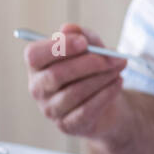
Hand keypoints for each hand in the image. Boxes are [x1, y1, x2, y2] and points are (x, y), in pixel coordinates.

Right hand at [24, 23, 127, 137]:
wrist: (108, 100)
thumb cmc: (93, 68)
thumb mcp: (92, 47)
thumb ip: (82, 36)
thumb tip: (68, 28)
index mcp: (37, 65)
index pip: (34, 55)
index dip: (58, 47)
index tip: (84, 42)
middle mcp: (38, 88)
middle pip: (55, 75)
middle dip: (88, 64)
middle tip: (113, 58)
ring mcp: (50, 109)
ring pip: (74, 93)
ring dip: (102, 78)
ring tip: (119, 67)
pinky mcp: (67, 125)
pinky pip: (86, 110)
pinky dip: (106, 94)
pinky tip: (118, 82)